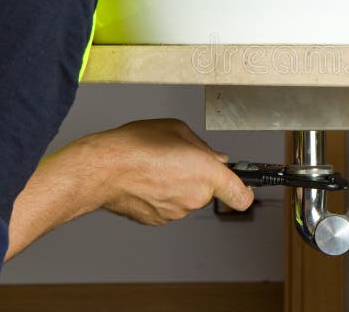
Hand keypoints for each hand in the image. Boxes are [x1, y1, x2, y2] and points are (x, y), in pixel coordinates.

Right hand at [80, 118, 253, 224]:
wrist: (103, 169)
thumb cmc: (137, 146)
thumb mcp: (178, 130)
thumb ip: (202, 146)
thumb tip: (214, 156)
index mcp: (208, 173)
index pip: (242, 195)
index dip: (245, 190)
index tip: (245, 185)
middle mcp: (196, 197)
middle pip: (209, 190)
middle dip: (200, 176)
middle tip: (180, 160)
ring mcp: (177, 211)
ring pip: (188, 198)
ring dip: (179, 185)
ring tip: (157, 167)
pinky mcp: (158, 220)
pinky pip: (170, 205)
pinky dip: (163, 195)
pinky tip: (148, 180)